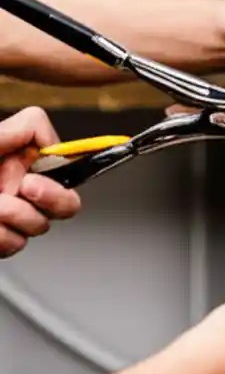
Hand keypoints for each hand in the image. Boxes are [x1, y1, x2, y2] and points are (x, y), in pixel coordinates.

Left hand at [0, 107, 81, 257]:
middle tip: (24, 190)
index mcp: (20, 162)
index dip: (61, 175)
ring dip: (14, 218)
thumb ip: (19, 128)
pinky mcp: (2, 240)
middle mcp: (20, 189)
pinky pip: (15, 245)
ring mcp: (12, 217)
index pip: (66, 167)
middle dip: (50, 200)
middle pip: (67, 203)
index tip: (34, 180)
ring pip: (39, 227)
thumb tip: (45, 128)